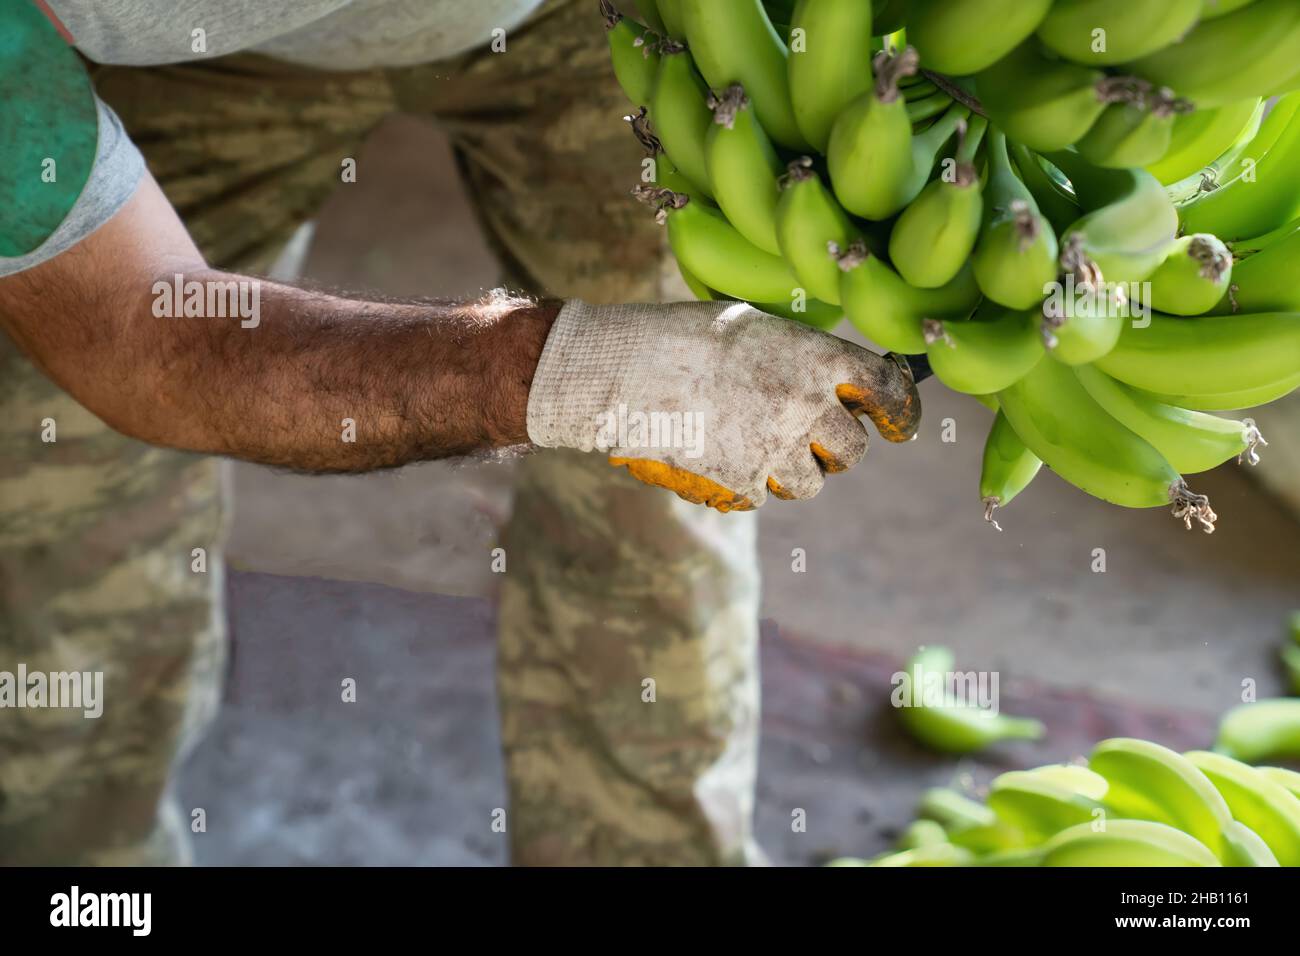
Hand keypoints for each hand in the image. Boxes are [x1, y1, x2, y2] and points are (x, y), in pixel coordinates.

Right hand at [526, 300, 920, 510]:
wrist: (627, 369)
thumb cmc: (685, 335)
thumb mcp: (756, 329)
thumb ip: (800, 357)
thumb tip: (836, 385)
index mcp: (818, 358)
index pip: (888, 390)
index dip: (901, 412)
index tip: (899, 426)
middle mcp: (808, 406)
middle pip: (853, 450)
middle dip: (835, 448)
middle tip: (808, 438)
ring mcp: (777, 449)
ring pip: (812, 481)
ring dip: (795, 471)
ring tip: (758, 447)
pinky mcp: (745, 483)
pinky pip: (764, 495)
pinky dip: (748, 483)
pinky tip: (719, 455)